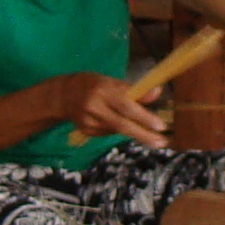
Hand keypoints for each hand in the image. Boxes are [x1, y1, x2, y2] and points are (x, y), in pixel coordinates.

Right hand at [56, 71, 171, 146]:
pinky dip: (117, 129)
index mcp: (103, 90)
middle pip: (122, 124)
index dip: (144, 117)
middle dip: (144, 135)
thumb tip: (157, 92)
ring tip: (147, 133)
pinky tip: (114, 121)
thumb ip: (134, 90)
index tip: (161, 126)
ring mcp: (88, 121)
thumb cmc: (94, 85)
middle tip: (161, 142)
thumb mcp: (112, 82)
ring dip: (135, 132)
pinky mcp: (86, 131)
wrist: (63, 94)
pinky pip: (109, 133)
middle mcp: (94, 106)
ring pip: (117, 130)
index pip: (126, 105)